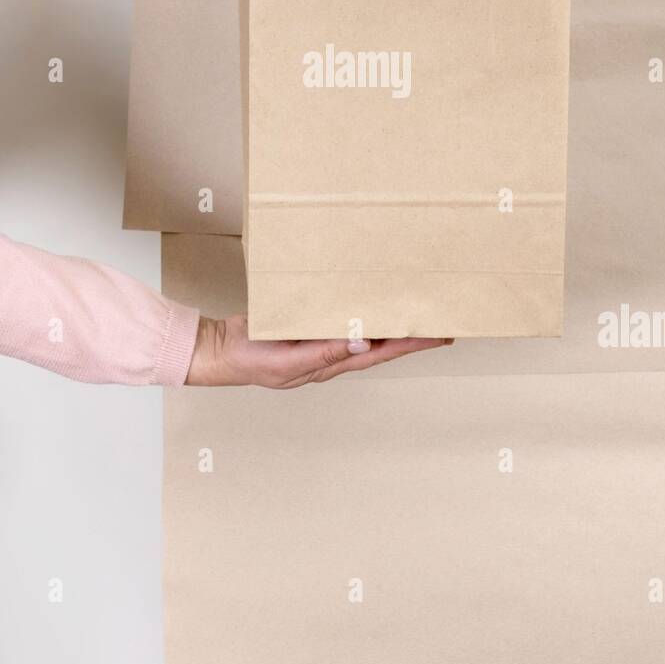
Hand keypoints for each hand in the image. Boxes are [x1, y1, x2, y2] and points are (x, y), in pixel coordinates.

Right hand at [185, 314, 450, 387]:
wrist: (220, 350)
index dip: (412, 344)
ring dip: (391, 320)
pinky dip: (362, 308)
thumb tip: (363, 343)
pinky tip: (373, 299)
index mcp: (331, 364)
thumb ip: (323, 354)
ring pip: (366, 329)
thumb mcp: (287, 362)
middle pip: (382, 342)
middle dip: (413, 333)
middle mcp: (334, 353)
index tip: (440, 335)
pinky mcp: (310, 324)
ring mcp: (323, 339)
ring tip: (417, 308)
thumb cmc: (250, 360)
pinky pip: (343, 316)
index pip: (382, 353)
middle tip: (443, 320)